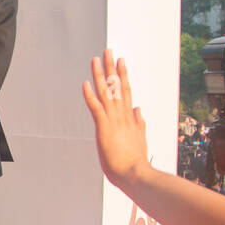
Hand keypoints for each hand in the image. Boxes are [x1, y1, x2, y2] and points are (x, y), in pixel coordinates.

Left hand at [81, 49, 150, 188]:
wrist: (135, 174)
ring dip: (99, 75)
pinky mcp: (104, 128)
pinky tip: (85, 84)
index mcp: (130, 117)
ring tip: (96, 59)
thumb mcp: (140, 137)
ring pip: (106, 93)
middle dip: (111, 67)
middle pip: (117, 86)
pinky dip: (90, 95)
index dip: (123, 75)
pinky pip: (95, 108)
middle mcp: (122, 115)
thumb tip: (139, 108)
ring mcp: (114, 120)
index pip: (126, 91)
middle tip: (108, 51)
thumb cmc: (135, 161)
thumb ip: (139, 122)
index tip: (121, 60)